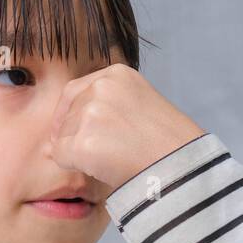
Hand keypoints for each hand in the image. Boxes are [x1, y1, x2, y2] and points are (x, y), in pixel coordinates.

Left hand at [50, 63, 205, 191]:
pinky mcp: (83, 142)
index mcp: (116, 74)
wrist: (181, 166)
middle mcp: (101, 88)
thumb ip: (111, 103)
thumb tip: (76, 119)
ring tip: (110, 160)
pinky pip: (61, 156)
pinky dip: (74, 166)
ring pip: (62, 136)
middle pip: (66, 114)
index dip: (70, 115)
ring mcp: (91, 114)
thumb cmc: (168, 142)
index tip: (76, 132)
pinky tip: (99, 169)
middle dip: (74, 135)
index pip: (74, 91)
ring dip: (77, 151)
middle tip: (99, 153)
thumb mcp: (141, 103)